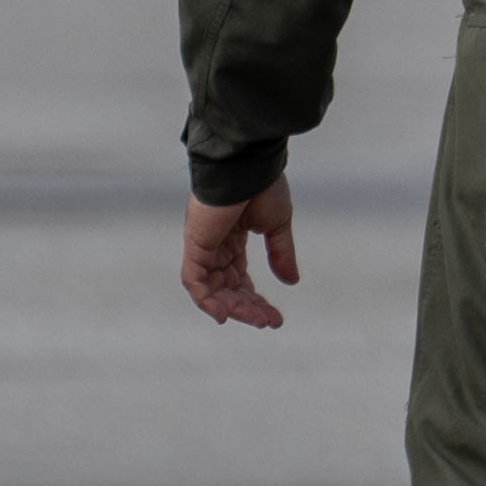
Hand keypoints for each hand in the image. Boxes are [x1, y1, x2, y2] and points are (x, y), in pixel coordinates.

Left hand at [181, 180, 300, 329]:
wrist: (248, 163)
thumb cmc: (262, 184)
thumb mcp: (277, 224)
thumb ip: (281, 253)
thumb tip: (292, 281)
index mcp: (232, 238)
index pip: (240, 278)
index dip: (256, 299)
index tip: (276, 317)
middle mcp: (215, 245)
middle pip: (227, 288)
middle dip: (248, 308)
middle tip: (269, 322)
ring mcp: (203, 245)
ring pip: (212, 290)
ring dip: (233, 308)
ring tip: (258, 320)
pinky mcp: (195, 244)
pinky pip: (194, 281)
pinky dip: (206, 300)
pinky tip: (224, 315)